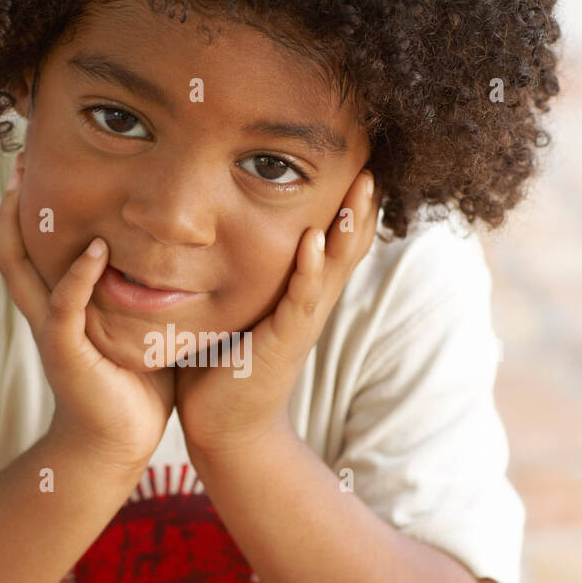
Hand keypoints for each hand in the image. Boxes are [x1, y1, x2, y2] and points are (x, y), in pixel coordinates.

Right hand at [0, 156, 174, 469]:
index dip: (28, 210)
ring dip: (24, 227)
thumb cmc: (135, 388)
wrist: (118, 443)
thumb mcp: (138, 327)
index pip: (33, 249)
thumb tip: (176, 256)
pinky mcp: (65, 353)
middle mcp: (46, 313)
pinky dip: (78, 277)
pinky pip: (65, 308)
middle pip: (12, 250)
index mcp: (60, 307)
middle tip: (20, 160)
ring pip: (22, 270)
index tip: (36, 168)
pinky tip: (96, 250)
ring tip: (31, 185)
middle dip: (11, 205)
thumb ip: (143, 293)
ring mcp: (51, 332)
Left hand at [176, 168, 380, 460]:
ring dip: (348, 226)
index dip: (345, 201)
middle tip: (375, 157)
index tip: (357, 155)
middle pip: (346, 243)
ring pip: (334, 265)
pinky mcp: (284, 342)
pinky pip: (301, 300)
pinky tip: (315, 240)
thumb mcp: (232, 307)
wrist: (221, 427)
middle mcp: (309, 303)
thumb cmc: (219, 367)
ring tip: (362, 186)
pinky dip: (310, 270)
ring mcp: (301, 322)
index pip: (329, 237)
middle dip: (360, 202)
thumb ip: (232, 273)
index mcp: (299, 292)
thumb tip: (205, 232)